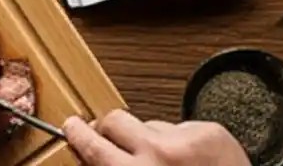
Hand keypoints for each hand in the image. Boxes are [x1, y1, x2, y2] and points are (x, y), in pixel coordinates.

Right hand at [62, 111, 248, 165]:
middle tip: (111, 137)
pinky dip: (184, 142)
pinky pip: (183, 127)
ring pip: (151, 124)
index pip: (93, 145)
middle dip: (110, 129)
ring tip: (169, 163)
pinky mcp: (210, 132)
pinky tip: (194, 163)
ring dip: (153, 140)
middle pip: (115, 120)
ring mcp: (186, 140)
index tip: (73, 126)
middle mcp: (158, 154)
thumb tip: (94, 159)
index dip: (78, 133)